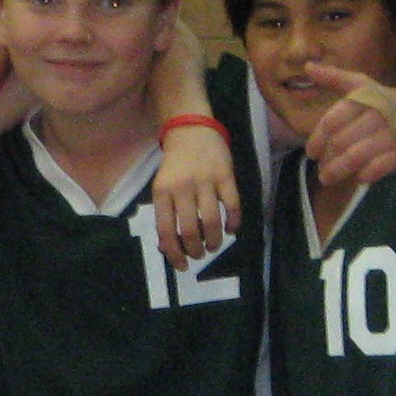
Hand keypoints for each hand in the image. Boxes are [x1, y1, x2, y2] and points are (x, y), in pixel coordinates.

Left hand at [150, 123, 238, 265]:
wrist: (191, 130)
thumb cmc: (175, 164)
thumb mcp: (161, 186)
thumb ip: (165, 213)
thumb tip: (169, 247)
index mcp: (162, 192)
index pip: (166, 231)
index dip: (174, 254)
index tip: (181, 265)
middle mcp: (183, 187)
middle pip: (191, 230)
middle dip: (196, 250)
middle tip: (199, 255)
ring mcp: (206, 181)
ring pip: (212, 221)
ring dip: (214, 240)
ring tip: (213, 246)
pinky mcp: (226, 175)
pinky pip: (233, 205)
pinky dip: (234, 222)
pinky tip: (231, 229)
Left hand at [305, 66, 395, 187]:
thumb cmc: (387, 100)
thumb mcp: (362, 84)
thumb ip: (334, 78)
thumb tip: (307, 66)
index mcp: (363, 98)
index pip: (331, 121)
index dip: (317, 140)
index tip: (311, 152)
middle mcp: (375, 114)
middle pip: (341, 142)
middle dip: (327, 159)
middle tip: (321, 169)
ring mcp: (390, 134)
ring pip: (356, 156)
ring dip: (338, 171)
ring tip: (328, 178)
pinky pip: (378, 168)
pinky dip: (364, 175)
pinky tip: (357, 177)